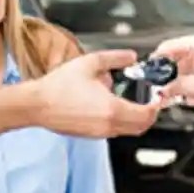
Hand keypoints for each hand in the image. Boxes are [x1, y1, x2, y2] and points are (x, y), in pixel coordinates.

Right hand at [32, 50, 161, 137]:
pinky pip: (113, 131)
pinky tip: (109, 105)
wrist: (37, 105)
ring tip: (129, 101)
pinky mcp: (90, 135)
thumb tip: (130, 57)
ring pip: (127, 130)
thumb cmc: (59, 86)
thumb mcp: (90, 63)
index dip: (155, 106)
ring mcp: (99, 133)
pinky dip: (119, 121)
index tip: (155, 97)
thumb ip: (115, 58)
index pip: (146, 115)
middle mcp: (108, 125)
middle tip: (148, 101)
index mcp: (112, 109)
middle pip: (140, 127)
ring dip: (133, 119)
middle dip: (148, 115)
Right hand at [149, 34, 193, 108]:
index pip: (170, 46)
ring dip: (166, 87)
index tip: (147, 70)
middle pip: (169, 62)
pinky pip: (180, 87)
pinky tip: (169, 100)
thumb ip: (181, 86)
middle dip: (160, 76)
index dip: (157, 58)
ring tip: (160, 96)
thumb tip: (163, 89)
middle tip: (152, 87)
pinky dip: (174, 94)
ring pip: (173, 76)